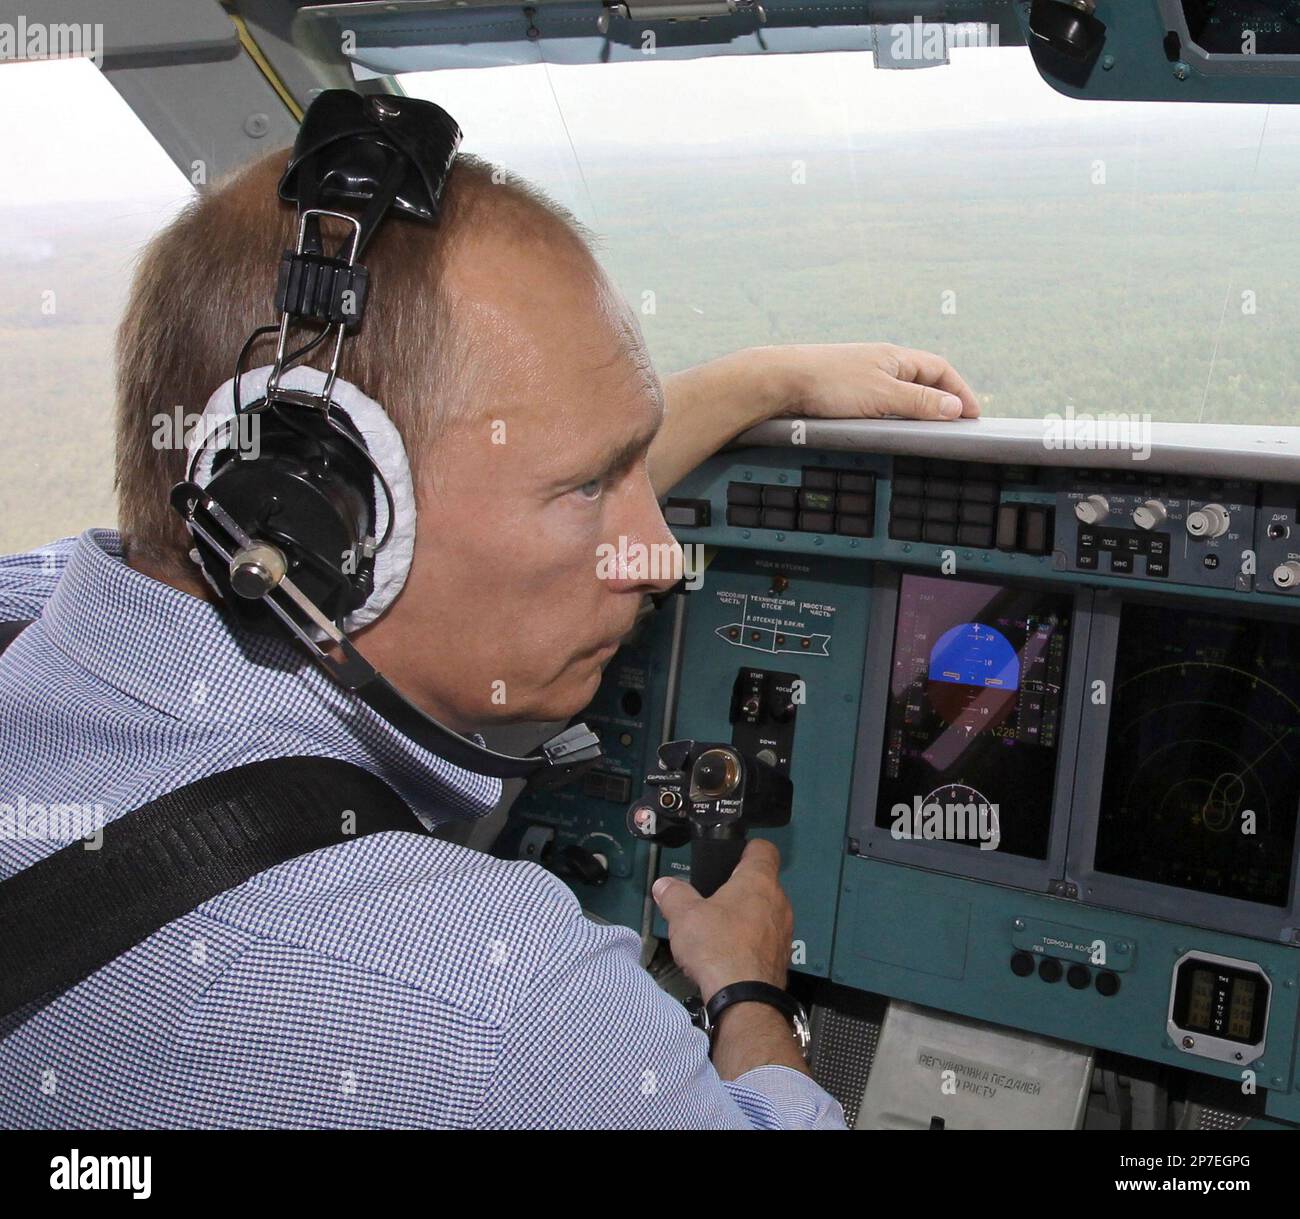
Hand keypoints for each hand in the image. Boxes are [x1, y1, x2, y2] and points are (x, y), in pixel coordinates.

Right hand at [651, 838, 792, 1004]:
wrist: (745, 1000)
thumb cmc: (717, 947)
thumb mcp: (684, 916)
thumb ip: (674, 895)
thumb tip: (664, 885)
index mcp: (758, 881)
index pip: (763, 849)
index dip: (746, 848)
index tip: (729, 857)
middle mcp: (779, 901)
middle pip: (763, 882)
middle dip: (739, 887)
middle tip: (713, 897)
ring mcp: (784, 931)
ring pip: (766, 912)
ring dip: (746, 916)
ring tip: (718, 929)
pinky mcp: (783, 957)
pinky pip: (767, 939)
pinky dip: (751, 941)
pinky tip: (729, 954)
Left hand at [761, 341, 980, 421]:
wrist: (782, 380)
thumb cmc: (830, 383)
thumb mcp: (882, 395)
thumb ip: (919, 402)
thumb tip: (954, 408)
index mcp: (896, 358)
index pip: (941, 369)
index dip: (960, 391)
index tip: (973, 415)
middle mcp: (882, 363)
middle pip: (923, 380)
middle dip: (943, 400)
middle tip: (957, 426)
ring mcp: (863, 377)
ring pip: (901, 392)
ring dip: (918, 409)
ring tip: (930, 430)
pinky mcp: (845, 392)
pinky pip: (881, 402)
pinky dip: (894, 414)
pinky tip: (892, 428)